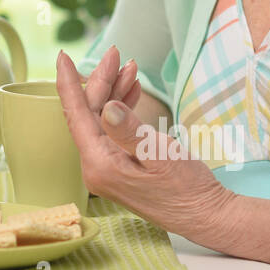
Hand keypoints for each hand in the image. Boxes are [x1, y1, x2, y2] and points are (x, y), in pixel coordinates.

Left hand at [54, 48, 238, 244]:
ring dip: (114, 91)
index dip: (68, 83)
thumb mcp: (160, 154)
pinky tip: (132, 89)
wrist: (207, 216)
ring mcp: (106, 166)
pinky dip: (121, 106)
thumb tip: (107, 106)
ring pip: (101, 118)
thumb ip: (130, 130)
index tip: (62, 56)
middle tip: (117, 53)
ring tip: (130, 66)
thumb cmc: (188, 189)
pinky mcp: (119, 165)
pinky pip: (112, 129)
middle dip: (101, 80)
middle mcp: (96, 166)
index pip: (75, 115)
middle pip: (88, 113)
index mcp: (99, 163)